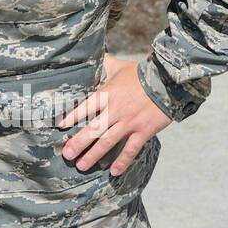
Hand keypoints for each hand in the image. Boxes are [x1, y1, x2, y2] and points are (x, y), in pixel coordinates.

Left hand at [54, 52, 172, 176]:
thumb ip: (104, 64)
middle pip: (94, 128)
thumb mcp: (119, 66)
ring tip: (81, 166)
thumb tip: (92, 55)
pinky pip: (131, 149)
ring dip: (94, 155)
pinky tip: (113, 172)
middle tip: (66, 154)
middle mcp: (116, 110)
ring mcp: (130, 122)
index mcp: (108, 94)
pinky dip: (123, 161)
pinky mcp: (144, 131)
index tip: (59, 126)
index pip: (85, 107)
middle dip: (78, 142)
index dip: (71, 116)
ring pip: (108, 141)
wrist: (168, 82)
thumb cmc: (140, 73)